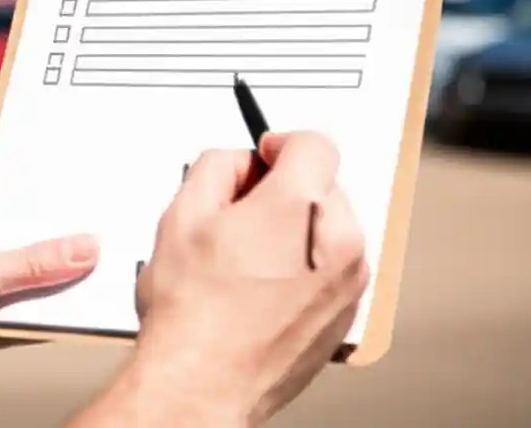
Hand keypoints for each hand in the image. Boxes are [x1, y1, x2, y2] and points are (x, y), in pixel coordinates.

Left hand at [0, 179, 98, 418]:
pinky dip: (44, 319)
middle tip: (107, 234)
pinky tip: (74, 316)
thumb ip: (27, 264)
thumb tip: (80, 247)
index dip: (44, 188)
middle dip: (59, 242)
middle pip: (23, 239)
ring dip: (55, 286)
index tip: (86, 185)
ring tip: (102, 276)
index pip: (6, 190)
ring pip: (27, 281)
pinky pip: (22, 317)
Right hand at [76, 132, 367, 426]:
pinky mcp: (346, 316)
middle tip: (241, 216)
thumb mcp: (182, 215)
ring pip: (329, 230)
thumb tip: (239, 164)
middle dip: (285, 192)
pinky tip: (263, 289)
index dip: (281, 144)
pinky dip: (305, 269)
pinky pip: (332, 270)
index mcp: (300, 208)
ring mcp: (348, 284)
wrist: (202, 386)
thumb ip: (217, 166)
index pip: (314, 144)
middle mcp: (339, 243)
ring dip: (297, 232)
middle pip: (322, 187)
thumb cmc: (192, 315)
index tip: (264, 157)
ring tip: (248, 262)